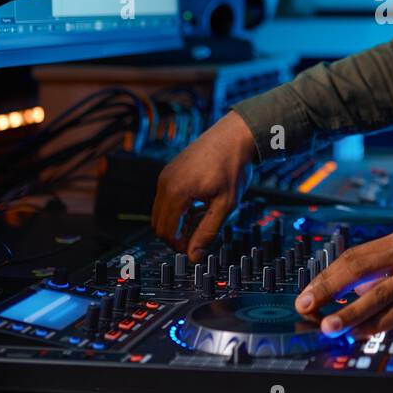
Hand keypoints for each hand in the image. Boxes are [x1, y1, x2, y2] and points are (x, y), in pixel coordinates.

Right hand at [151, 110, 257, 261]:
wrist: (234, 135)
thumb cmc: (233, 167)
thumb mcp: (225, 205)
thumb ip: (207, 232)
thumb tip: (194, 257)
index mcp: (177, 193)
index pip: (166, 232)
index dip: (179, 246)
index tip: (196, 248)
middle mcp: (165, 183)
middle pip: (158, 223)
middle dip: (175, 236)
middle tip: (199, 237)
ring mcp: (165, 175)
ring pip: (160, 211)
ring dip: (176, 222)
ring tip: (202, 218)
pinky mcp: (169, 170)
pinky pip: (165, 197)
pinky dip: (177, 208)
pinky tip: (199, 204)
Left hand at [294, 231, 392, 338]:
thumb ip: (388, 271)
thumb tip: (354, 290)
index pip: (353, 256)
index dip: (327, 275)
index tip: (307, 292)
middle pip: (357, 267)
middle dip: (327, 288)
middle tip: (304, 306)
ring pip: (377, 292)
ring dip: (349, 311)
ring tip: (328, 325)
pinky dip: (380, 323)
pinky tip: (363, 332)